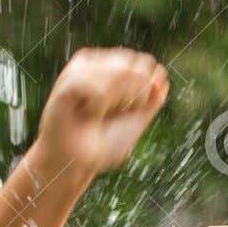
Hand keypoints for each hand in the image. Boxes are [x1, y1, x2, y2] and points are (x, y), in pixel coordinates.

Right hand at [35, 48, 168, 173]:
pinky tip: (87, 114)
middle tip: (109, 114)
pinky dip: (98, 107)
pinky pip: (100, 89)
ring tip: (96, 115)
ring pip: (118, 75)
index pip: (145, 63)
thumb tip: (160, 75)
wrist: (76, 163)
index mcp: (111, 67)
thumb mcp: (136, 119)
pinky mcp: (67, 83)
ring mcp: (79, 70)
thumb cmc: (102, 143)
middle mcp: (94, 63)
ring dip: (113, 103)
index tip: (125, 111)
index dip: (142, 91)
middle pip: (133, 67)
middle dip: (130, 96)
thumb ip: (152, 98)